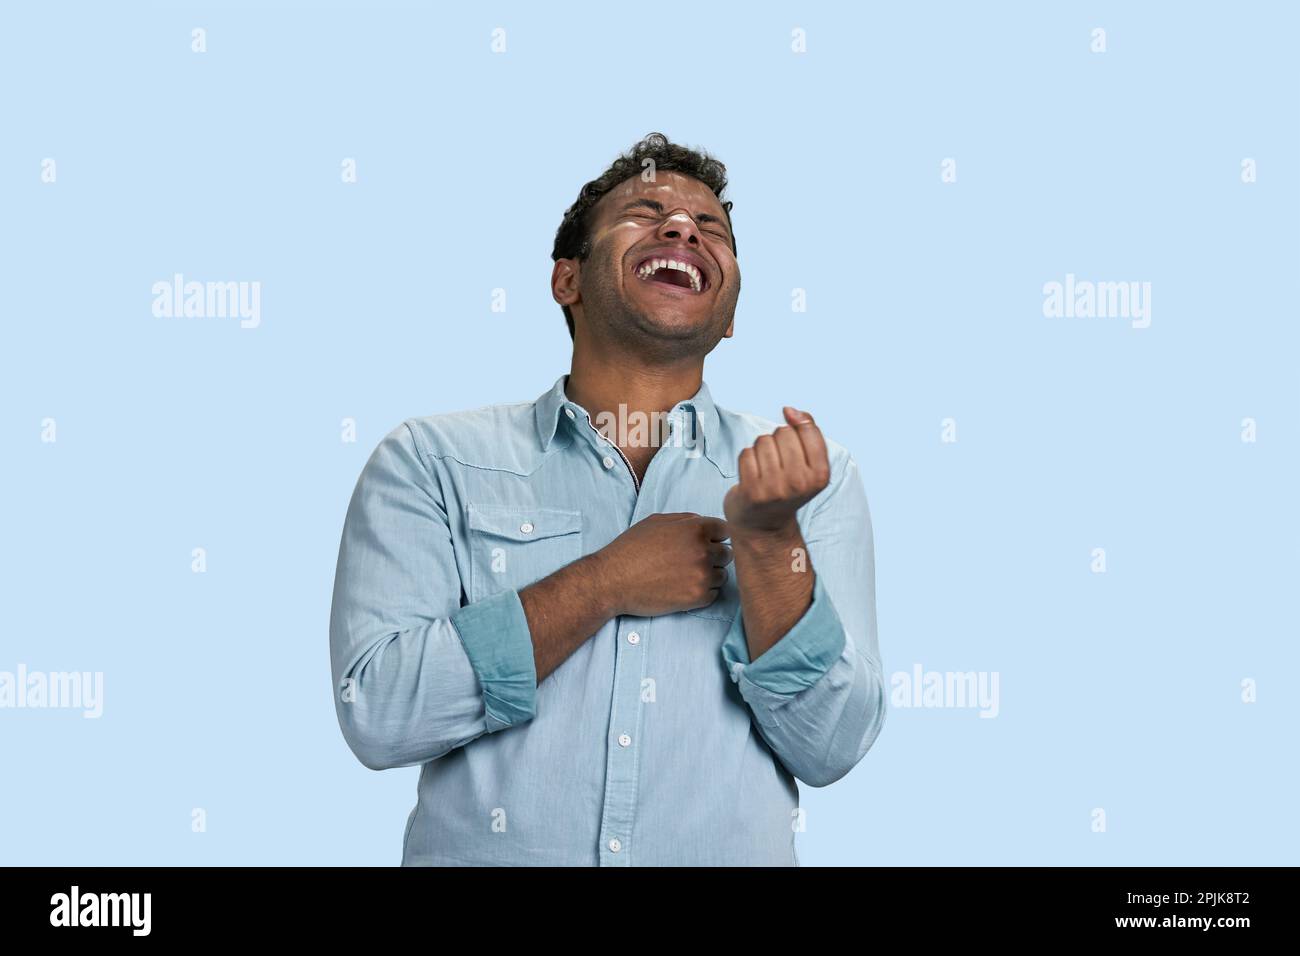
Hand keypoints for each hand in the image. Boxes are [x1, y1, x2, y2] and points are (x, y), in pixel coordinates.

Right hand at [592, 513, 732, 616]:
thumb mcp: (656, 522)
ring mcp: (702, 575)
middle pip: (727, 553)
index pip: (726, 530)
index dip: (715, 537)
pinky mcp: (697, 597)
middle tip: (693, 562)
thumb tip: (703, 523)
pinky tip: (684, 588)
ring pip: (722, 575)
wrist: (613, 580)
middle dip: (714, 557)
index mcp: (696, 528)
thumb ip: (686, 519)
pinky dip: (703, 593)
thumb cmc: (631, 549)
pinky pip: (714, 594)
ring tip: (686, 576)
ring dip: (709, 576)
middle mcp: (703, 551)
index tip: (705, 543)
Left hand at [724, 407, 830, 538]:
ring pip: (763, 441)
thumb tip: (790, 410)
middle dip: (776, 441)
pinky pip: (746, 453)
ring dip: (760, 450)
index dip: (796, 431)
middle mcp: (800, 483)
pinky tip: (751, 476)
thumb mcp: (808, 463)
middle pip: (783, 432)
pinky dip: (746, 460)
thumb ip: (807, 431)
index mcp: (820, 475)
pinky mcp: (752, 491)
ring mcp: (775, 488)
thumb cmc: (786, 486)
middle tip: (776, 464)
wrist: (764, 526)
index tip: (792, 448)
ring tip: (764, 470)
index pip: (808, 429)